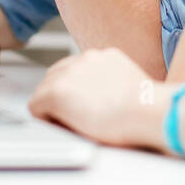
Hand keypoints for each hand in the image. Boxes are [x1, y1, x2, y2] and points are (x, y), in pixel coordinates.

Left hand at [28, 48, 167, 148]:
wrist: (148, 111)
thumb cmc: (146, 108)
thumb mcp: (129, 86)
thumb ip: (112, 85)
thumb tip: (102, 100)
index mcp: (104, 57)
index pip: (75, 69)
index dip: (74, 90)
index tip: (79, 105)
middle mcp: (84, 59)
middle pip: (56, 75)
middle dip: (60, 96)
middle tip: (71, 118)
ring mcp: (69, 74)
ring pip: (44, 90)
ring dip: (52, 106)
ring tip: (67, 124)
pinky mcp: (57, 92)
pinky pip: (36, 105)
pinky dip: (43, 118)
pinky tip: (58, 127)